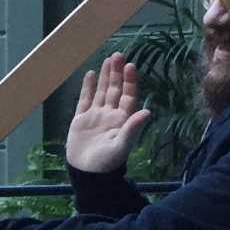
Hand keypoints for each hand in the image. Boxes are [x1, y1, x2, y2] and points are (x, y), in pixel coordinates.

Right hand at [64, 52, 151, 175]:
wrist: (87, 174)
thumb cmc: (106, 163)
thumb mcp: (121, 147)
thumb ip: (132, 128)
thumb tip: (147, 111)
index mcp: (123, 120)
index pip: (128, 96)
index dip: (130, 81)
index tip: (130, 66)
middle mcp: (111, 115)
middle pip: (115, 89)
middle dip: (117, 73)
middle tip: (118, 55)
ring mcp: (96, 116)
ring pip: (101, 91)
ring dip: (105, 76)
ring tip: (108, 59)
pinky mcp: (81, 120)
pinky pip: (85, 100)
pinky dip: (87, 87)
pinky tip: (89, 74)